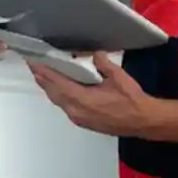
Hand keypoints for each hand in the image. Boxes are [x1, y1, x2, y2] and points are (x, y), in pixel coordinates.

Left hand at [27, 52, 161, 137]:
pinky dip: (59, 96)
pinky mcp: (84, 122)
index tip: (34, 63)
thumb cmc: (132, 100)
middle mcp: (76, 111)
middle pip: (53, 93)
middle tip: (34, 66)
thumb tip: (95, 54)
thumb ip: (103, 64)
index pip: (57, 83)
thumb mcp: (118, 77)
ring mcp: (79, 118)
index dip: (44, 72)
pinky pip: (65, 107)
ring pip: (58, 101)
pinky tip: (58, 90)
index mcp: (82, 99)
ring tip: (42, 75)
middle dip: (43, 79)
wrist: (143, 121)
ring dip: (49, 88)